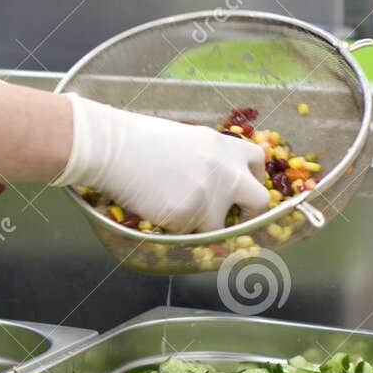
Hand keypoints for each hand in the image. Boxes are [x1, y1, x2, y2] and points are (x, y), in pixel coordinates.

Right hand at [56, 94, 269, 232]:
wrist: (112, 147)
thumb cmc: (138, 140)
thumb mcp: (186, 140)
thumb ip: (208, 159)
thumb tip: (212, 180)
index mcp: (224, 147)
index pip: (258, 163)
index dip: (252, 178)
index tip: (241, 190)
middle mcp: (226, 171)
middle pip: (259, 201)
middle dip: (247, 214)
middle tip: (230, 219)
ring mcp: (210, 196)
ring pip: (219, 227)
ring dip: (202, 226)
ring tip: (174, 212)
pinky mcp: (188, 216)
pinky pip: (186, 233)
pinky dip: (173, 228)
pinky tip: (155, 209)